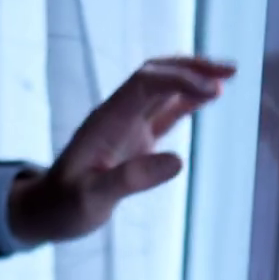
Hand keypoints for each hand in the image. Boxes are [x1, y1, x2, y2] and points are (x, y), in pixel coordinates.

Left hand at [8, 57, 235, 245]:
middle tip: (230, 72)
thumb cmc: (64, 206)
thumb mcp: (91, 199)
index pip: (145, 84)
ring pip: (163, 88)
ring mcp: (127, 124)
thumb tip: (179, 161)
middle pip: (157, 75)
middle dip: (192, 68)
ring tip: (229, 76)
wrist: (47, 211)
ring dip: (194, 77)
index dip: (179, 80)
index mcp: (106, 120)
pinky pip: (165, 111)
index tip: (213, 90)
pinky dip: (188, 100)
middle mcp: (118, 114)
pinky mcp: (136, 138)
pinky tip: (211, 97)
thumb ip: (130, 179)